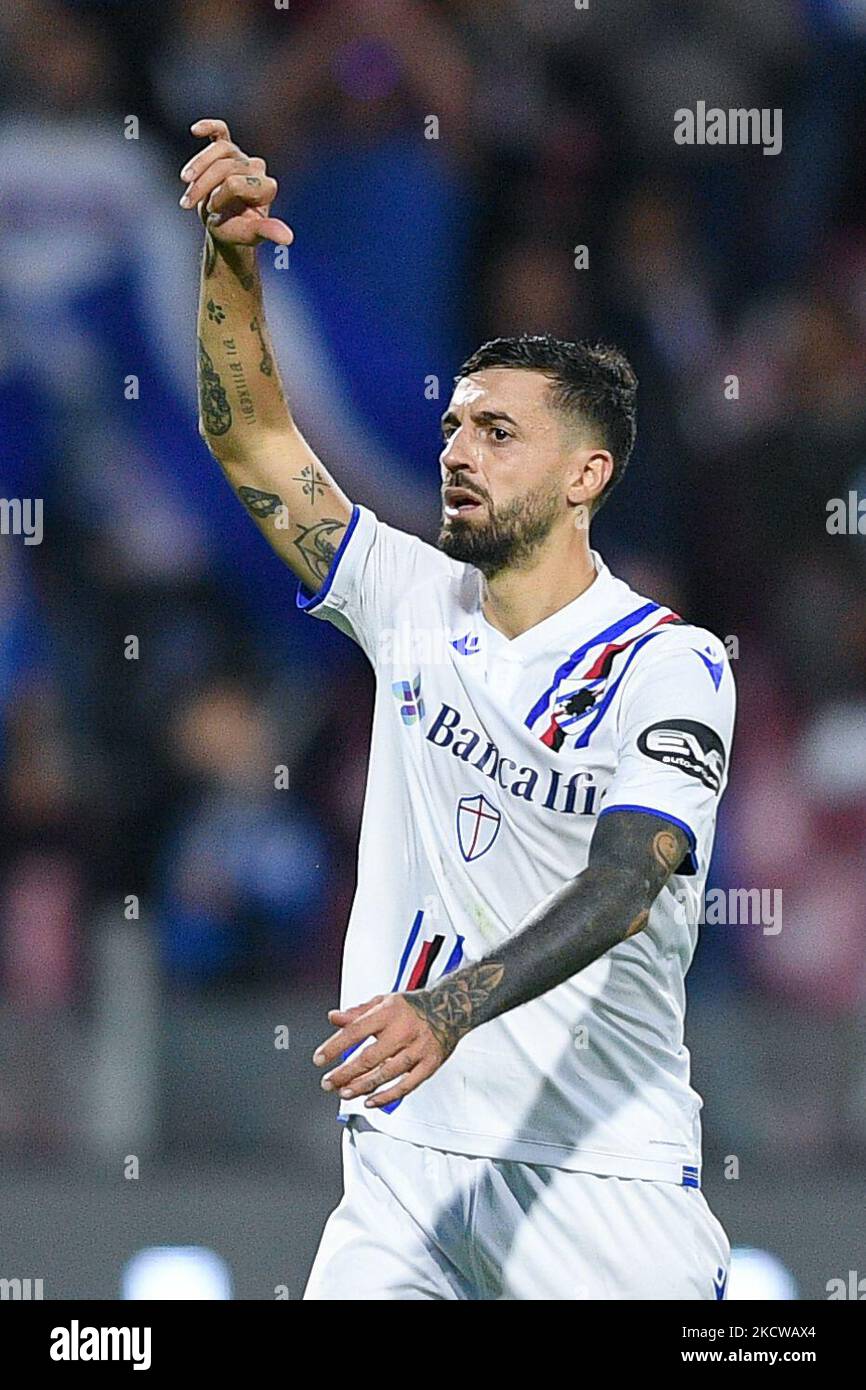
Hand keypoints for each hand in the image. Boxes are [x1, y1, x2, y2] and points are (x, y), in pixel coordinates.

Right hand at [179, 118, 293, 247]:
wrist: (225, 227)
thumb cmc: (237, 232)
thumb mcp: (248, 234)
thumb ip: (266, 231)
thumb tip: (288, 239)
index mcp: (266, 188)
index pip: (236, 182)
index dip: (219, 197)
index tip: (213, 213)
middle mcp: (257, 169)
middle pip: (225, 167)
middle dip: (204, 187)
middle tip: (188, 205)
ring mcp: (242, 158)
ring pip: (220, 150)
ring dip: (198, 166)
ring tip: (185, 182)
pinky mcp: (227, 150)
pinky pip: (220, 132)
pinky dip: (209, 127)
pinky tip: (196, 130)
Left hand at [313, 991, 454, 1108]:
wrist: (451, 1008)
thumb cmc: (412, 1007)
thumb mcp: (384, 1001)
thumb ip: (357, 1012)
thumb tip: (333, 1018)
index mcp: (389, 1012)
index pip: (355, 1031)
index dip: (334, 1046)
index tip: (319, 1059)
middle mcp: (403, 1030)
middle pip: (369, 1057)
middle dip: (344, 1073)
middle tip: (328, 1083)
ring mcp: (418, 1049)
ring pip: (386, 1074)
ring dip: (362, 1086)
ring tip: (344, 1093)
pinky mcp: (430, 1064)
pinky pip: (407, 1085)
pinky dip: (388, 1096)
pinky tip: (371, 1101)